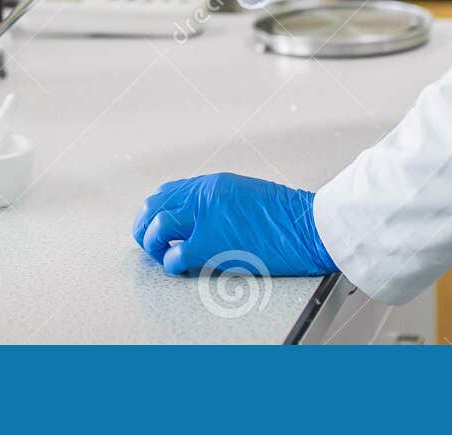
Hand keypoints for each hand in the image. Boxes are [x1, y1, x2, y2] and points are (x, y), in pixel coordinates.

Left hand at [131, 172, 337, 276]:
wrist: (306, 228)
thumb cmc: (286, 217)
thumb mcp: (246, 195)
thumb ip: (218, 202)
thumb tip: (198, 218)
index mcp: (213, 184)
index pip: (168, 192)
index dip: (156, 209)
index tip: (154, 222)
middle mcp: (203, 197)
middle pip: (155, 206)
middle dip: (145, 225)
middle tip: (148, 241)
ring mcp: (204, 219)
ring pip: (157, 227)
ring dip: (153, 243)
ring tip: (161, 254)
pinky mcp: (210, 245)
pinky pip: (174, 254)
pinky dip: (170, 262)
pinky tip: (178, 266)